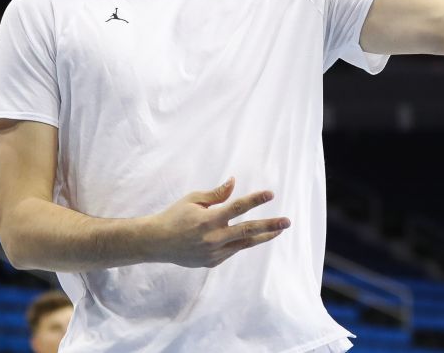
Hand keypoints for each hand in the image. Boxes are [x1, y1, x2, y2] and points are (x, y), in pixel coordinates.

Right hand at [148, 177, 289, 267]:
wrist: (156, 243)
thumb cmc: (175, 216)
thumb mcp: (193, 200)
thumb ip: (216, 194)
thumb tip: (234, 182)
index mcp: (208, 219)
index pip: (237, 207)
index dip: (255, 200)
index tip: (271, 194)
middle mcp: (213, 238)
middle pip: (248, 230)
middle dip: (270, 226)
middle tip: (287, 222)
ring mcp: (213, 253)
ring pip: (244, 244)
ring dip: (262, 237)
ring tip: (278, 231)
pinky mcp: (211, 262)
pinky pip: (231, 250)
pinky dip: (239, 242)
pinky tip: (248, 236)